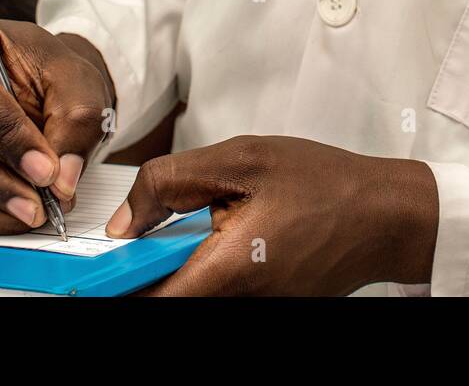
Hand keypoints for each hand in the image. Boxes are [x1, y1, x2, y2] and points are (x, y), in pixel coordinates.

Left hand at [107, 137, 438, 295]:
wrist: (385, 215)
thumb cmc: (325, 183)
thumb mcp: (243, 158)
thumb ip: (171, 183)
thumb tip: (122, 223)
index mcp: (228, 271)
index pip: (146, 300)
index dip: (108, 287)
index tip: (82, 277)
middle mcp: (239, 303)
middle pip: (165, 300)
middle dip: (142, 273)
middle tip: (140, 238)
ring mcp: (255, 309)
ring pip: (190, 297)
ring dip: (174, 270)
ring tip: (196, 228)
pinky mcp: (267, 306)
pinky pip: (217, 294)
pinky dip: (202, 272)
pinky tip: (223, 237)